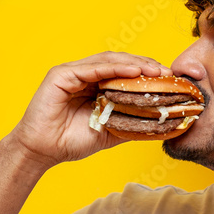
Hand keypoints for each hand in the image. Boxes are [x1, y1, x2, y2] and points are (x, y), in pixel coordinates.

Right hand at [8, 52, 172, 168]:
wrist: (43, 151)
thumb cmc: (71, 141)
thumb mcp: (112, 132)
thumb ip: (133, 125)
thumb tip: (161, 125)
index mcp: (96, 86)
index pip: (126, 73)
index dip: (147, 74)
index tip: (170, 81)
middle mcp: (85, 75)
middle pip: (120, 63)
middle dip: (145, 66)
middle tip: (167, 73)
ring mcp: (73, 72)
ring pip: (108, 62)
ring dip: (134, 64)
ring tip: (154, 71)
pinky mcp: (61, 75)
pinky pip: (92, 67)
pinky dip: (114, 68)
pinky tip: (132, 71)